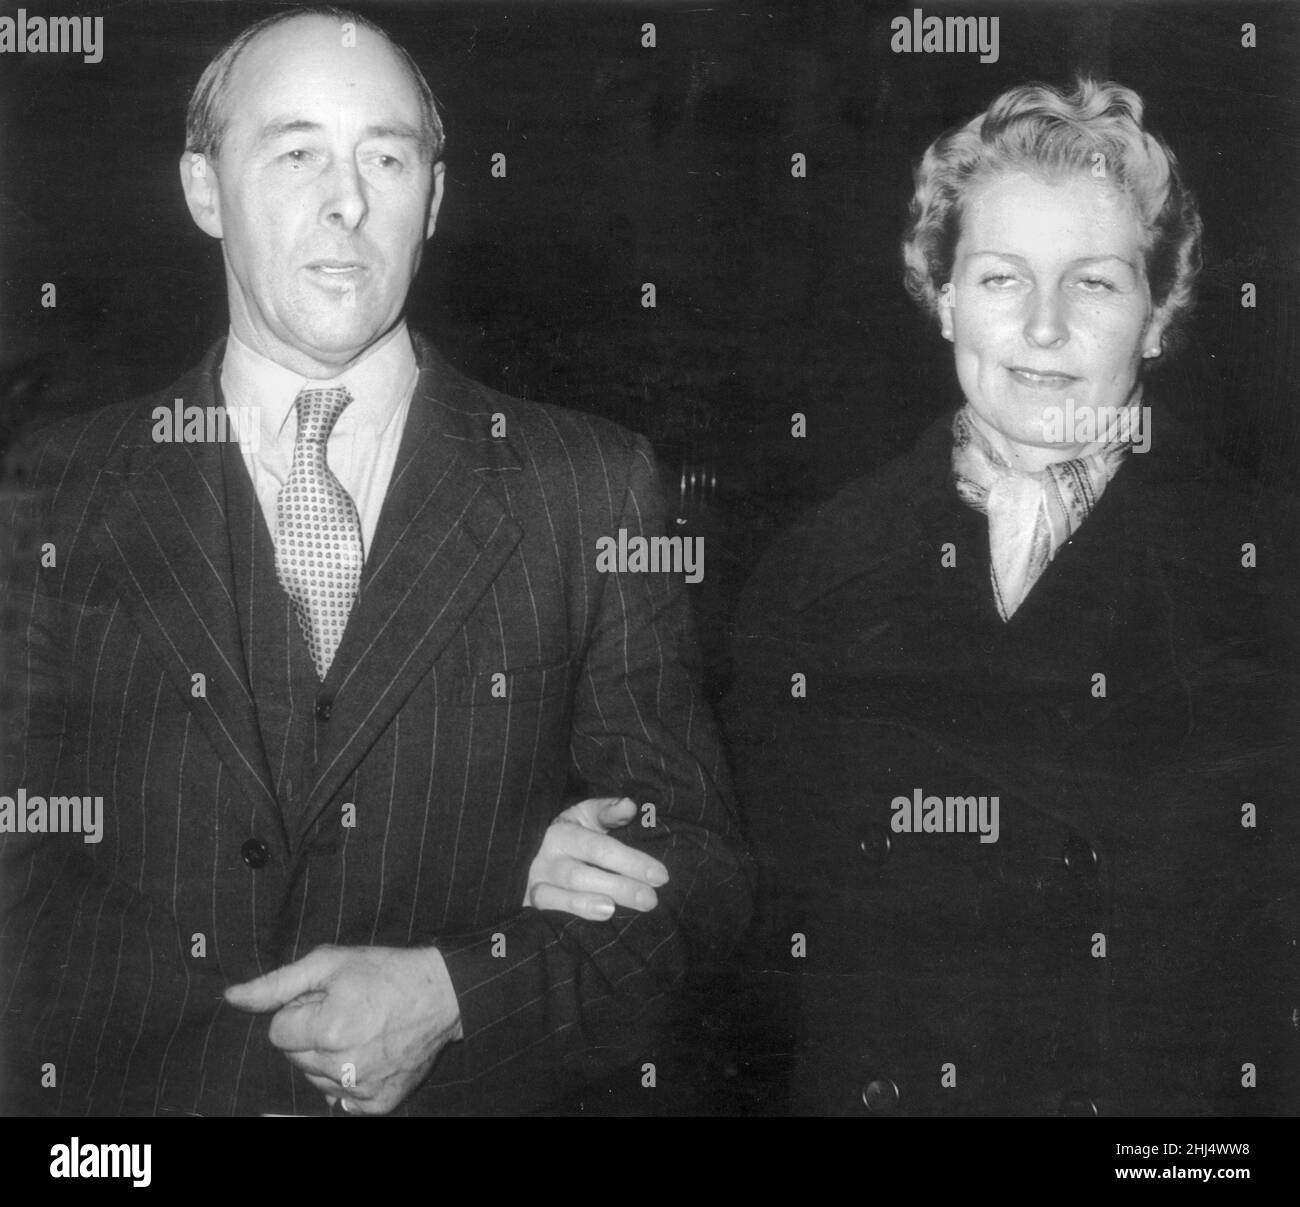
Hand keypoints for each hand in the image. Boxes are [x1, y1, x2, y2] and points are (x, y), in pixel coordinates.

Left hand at [224, 944, 461, 1114]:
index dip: (300, 1010)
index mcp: (327, 1029)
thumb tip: (232, 998)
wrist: (444, 994)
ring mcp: (362, 1089)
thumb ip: (278, 982)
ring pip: (315, 1079)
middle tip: (346, 1010)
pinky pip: (342, 1100)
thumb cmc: (385, 971)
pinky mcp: (380, 1103)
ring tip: (359, 1030)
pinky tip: (369, 1054)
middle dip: (311, 1034)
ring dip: (328, 1058)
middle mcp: (342, 1065)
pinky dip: (349, 1081)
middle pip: (295, 1057)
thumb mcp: (332, 961)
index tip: (328, 998)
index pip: (278, 1032)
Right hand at [524, 796, 668, 920]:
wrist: (529, 855)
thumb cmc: (572, 836)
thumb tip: (629, 805)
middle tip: (650, 900)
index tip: (660, 875)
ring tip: (611, 909)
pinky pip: (542, 913)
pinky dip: (562, 918)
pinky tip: (584, 926)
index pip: (600, 848)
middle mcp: (547, 858)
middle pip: (581, 874)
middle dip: (618, 887)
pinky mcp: (529, 904)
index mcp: (564, 832)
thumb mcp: (587, 817)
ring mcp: (535, 882)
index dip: (631, 861)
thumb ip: (609, 812)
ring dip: (585, 904)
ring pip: (557, 895)